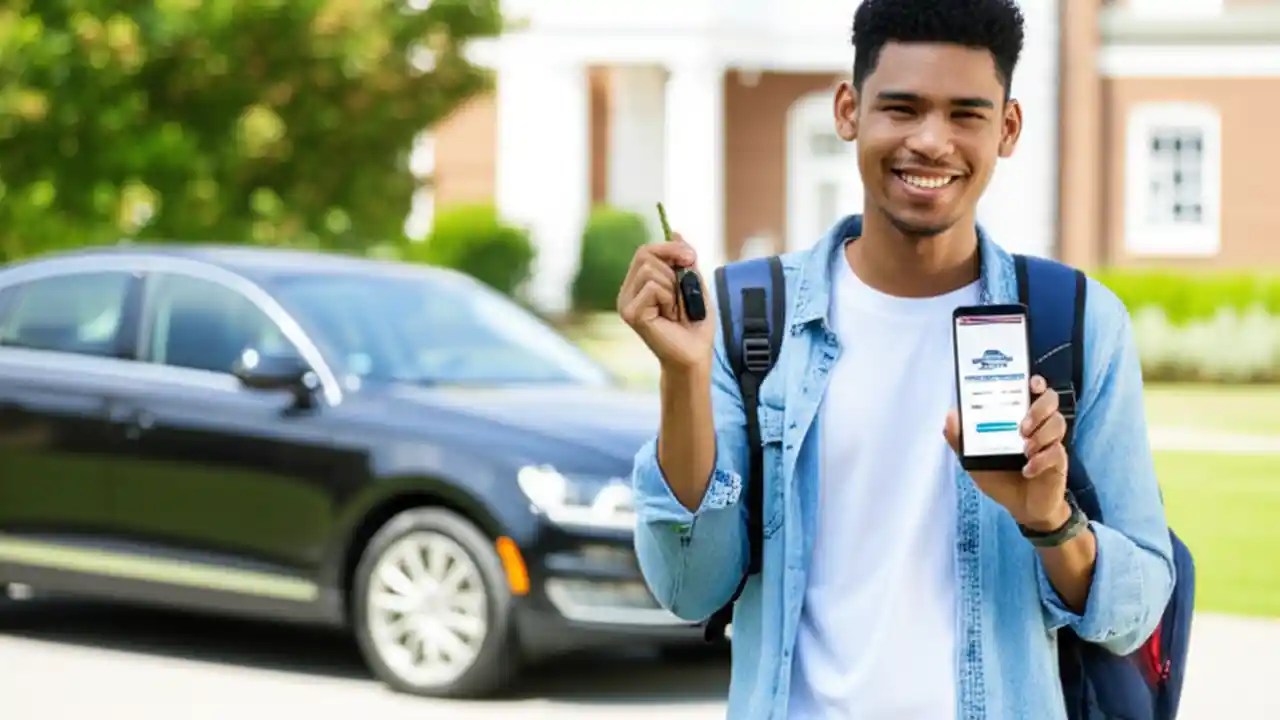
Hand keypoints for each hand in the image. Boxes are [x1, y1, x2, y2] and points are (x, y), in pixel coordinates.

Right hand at [617, 233, 716, 371]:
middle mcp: (628, 292)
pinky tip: (669, 317)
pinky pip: (653, 287)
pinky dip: (669, 299)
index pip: (646, 250)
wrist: (695, 355)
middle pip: (646, 254)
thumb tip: (676, 231)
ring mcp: (626, 303)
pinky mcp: (631, 314)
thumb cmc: (695, 324)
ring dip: (673, 289)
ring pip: (652, 271)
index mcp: (639, 284)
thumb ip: (684, 261)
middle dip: (674, 270)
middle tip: (682, 295)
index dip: (670, 248)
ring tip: (675, 311)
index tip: (691, 258)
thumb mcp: (694, 284)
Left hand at [943, 375, 1070, 530]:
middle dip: (1039, 408)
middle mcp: (1039, 426)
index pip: (1035, 391)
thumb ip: (961, 440)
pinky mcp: (1059, 461)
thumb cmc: (1000, 478)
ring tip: (1024, 449)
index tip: (1031, 384)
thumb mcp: (975, 460)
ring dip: (1041, 434)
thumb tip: (950, 416)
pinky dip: (1041, 460)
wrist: (1023, 508)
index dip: (1037, 383)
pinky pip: (1057, 452)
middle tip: (1022, 426)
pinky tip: (1028, 470)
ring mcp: (1052, 442)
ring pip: (1058, 423)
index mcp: (1020, 419)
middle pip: (1051, 401)